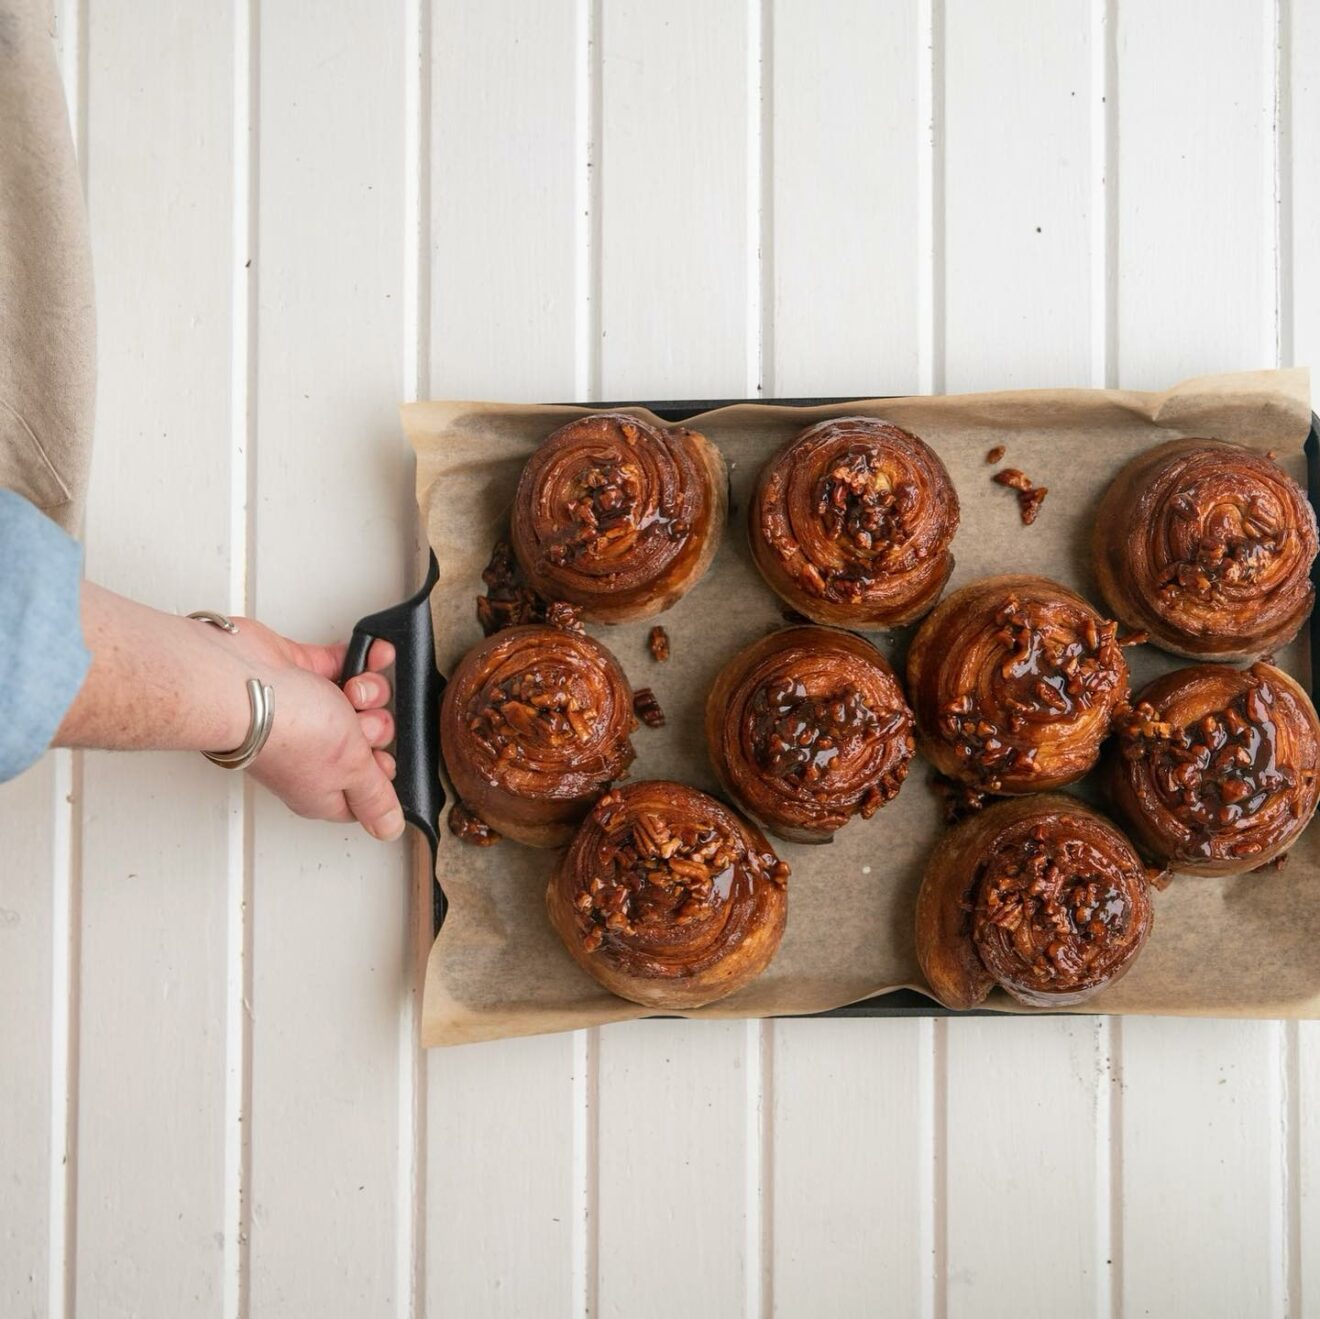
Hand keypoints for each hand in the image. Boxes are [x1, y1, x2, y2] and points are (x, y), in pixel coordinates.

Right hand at [215, 618, 404, 840]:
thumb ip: (374, 797)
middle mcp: (310, 755)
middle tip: (364, 723)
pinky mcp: (301, 677)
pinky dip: (363, 660)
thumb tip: (388, 829)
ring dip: (372, 691)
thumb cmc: (287, 730)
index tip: (384, 758)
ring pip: (358, 704)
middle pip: (365, 744)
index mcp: (319, 790)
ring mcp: (305, 714)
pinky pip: (343, 667)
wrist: (242, 679)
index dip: (381, 775)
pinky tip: (375, 654)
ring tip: (356, 688)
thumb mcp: (352, 769)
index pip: (362, 792)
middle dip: (378, 726)